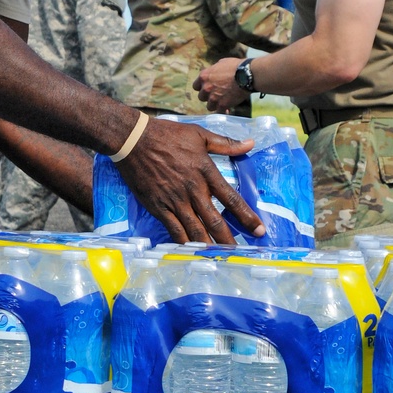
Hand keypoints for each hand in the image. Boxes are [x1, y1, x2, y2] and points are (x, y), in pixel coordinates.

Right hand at [119, 118, 265, 244]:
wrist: (133, 140)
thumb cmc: (166, 134)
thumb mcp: (199, 134)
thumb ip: (226, 143)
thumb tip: (250, 144)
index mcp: (205, 172)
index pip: (231, 199)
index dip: (246, 216)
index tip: (258, 230)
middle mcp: (193, 190)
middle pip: (215, 221)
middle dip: (229, 239)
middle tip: (240, 252)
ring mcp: (174, 201)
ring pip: (195, 229)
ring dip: (208, 246)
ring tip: (219, 257)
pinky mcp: (158, 207)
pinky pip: (173, 230)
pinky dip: (183, 243)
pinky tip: (191, 252)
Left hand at [193, 59, 247, 112]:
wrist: (246, 74)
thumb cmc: (235, 66)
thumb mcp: (221, 64)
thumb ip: (213, 71)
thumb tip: (213, 74)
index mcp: (204, 76)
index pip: (195, 86)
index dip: (201, 88)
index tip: (207, 88)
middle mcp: (206, 88)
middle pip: (201, 97)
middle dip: (208, 97)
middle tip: (216, 95)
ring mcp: (213, 97)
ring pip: (209, 106)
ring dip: (215, 105)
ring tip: (222, 102)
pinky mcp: (222, 105)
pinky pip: (219, 111)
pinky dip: (223, 110)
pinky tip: (228, 108)